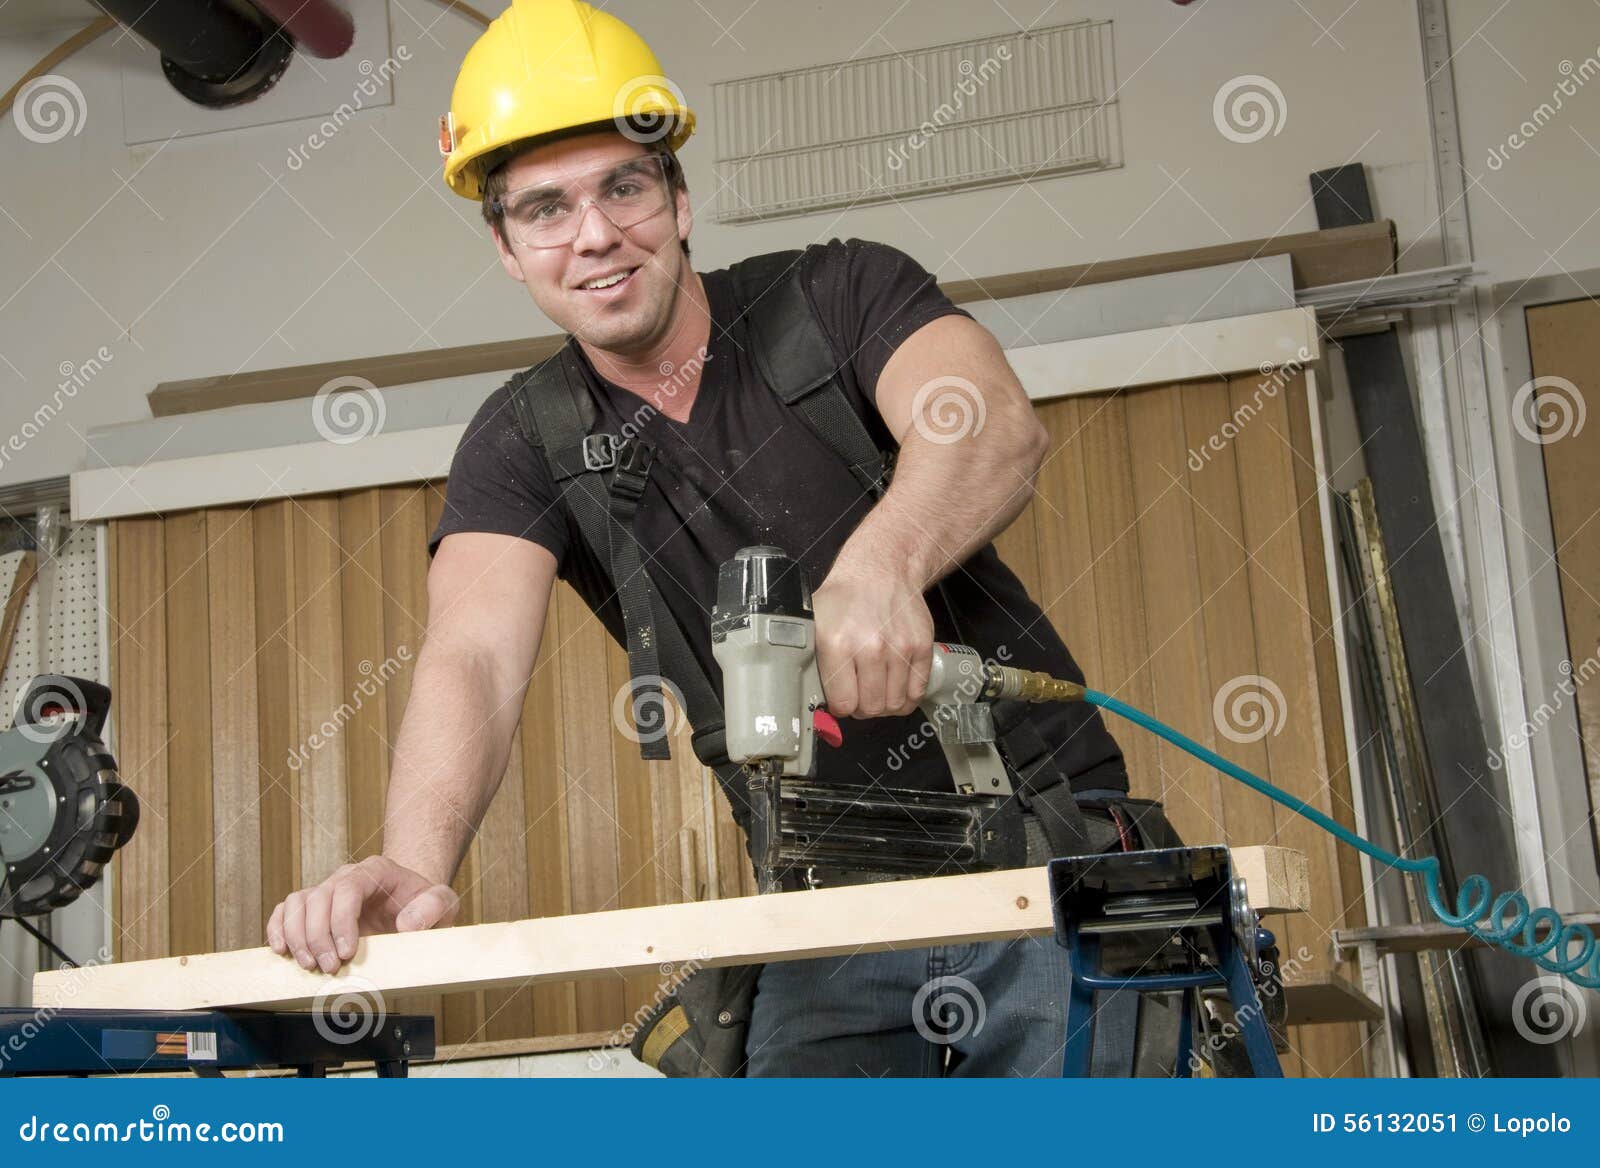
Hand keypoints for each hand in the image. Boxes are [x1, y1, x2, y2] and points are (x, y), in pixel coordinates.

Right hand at [266, 855, 459, 973]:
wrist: (412, 903)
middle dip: (319, 937)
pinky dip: (278, 928)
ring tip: (310, 966)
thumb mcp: (443, 903)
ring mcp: (327, 891)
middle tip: (330, 968)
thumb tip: (407, 925)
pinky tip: (282, 951)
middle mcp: (346, 877)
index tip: (347, 952)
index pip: (349, 888)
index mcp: (376, 871)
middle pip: (319, 898)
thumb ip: (433, 908)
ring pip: (297, 904)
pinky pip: (285, 910)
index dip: (341, 920)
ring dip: (297, 937)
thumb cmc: (425, 904)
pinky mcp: (314, 908)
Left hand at [811, 561, 933, 718]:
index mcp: (838, 643)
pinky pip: (917, 691)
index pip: (843, 703)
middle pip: (870, 708)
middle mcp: (871, 647)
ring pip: (895, 704)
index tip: (841, 699)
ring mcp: (900, 648)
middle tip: (859, 695)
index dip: (840, 706)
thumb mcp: (815, 624)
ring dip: (884, 703)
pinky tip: (895, 685)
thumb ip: (813, 662)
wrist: (881, 569)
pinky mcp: (922, 646)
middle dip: (862, 707)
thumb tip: (812, 698)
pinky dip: (906, 696)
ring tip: (876, 689)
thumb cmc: (847, 597)